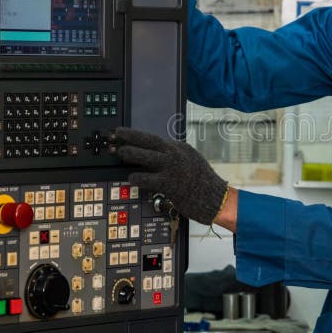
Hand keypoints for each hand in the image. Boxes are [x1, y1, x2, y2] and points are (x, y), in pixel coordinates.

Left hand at [114, 127, 228, 224]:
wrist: (216, 198)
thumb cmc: (203, 183)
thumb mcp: (191, 161)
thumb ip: (174, 156)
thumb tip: (156, 155)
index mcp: (181, 148)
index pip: (155, 139)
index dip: (138, 136)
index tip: (125, 134)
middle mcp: (177, 154)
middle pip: (149, 140)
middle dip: (130, 136)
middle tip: (116, 134)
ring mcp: (173, 168)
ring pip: (146, 156)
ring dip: (130, 153)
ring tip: (119, 152)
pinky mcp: (170, 183)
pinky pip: (148, 178)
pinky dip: (138, 177)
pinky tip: (132, 177)